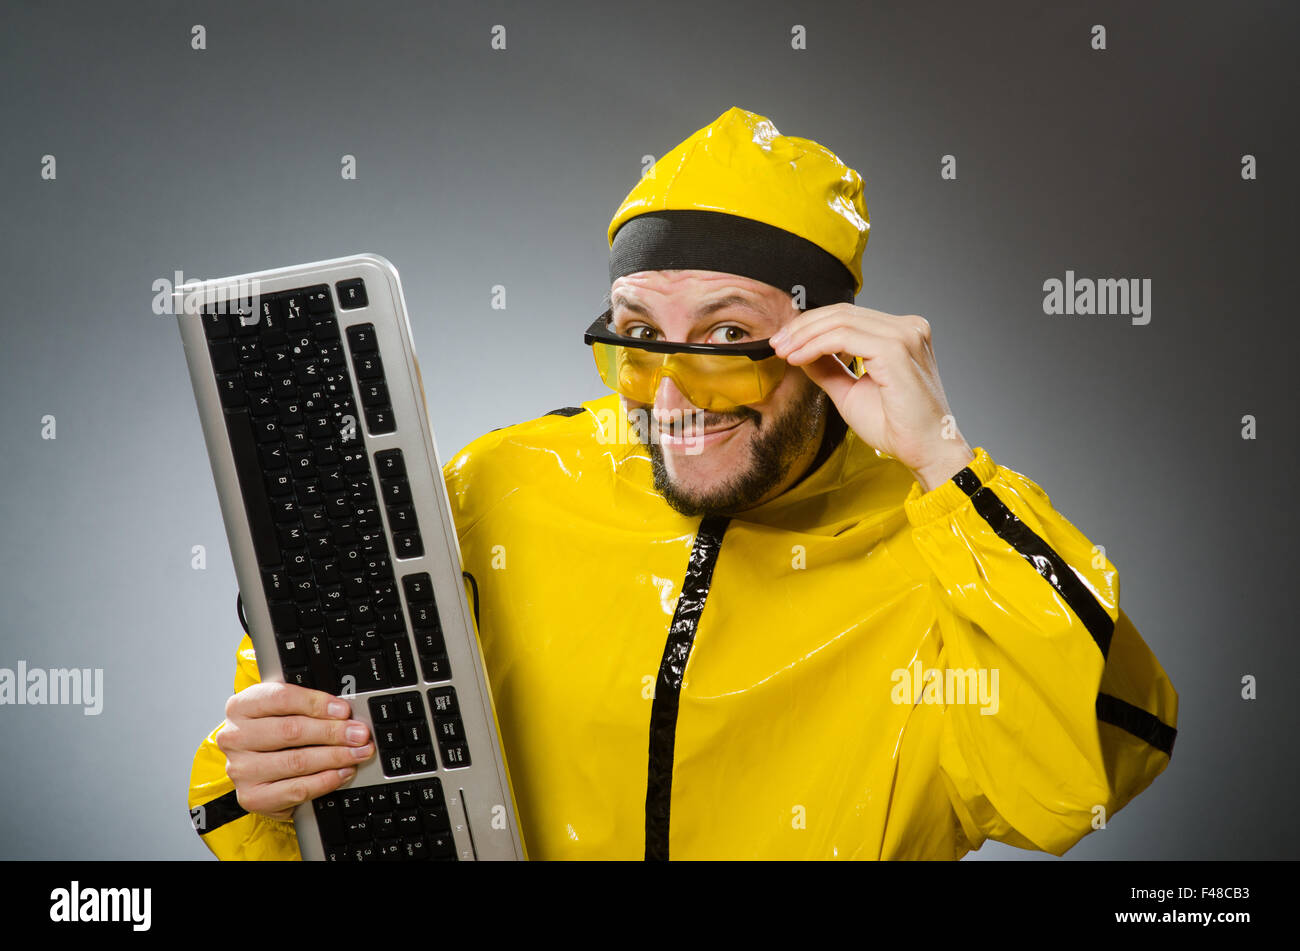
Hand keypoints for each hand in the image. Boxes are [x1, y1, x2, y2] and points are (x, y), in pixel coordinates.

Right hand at [216, 683, 373, 820]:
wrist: (254, 765)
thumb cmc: (274, 730)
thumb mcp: (283, 709)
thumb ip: (307, 705)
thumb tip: (344, 712)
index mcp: (241, 706)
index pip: (281, 699)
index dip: (317, 703)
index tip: (343, 710)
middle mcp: (235, 737)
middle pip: (291, 731)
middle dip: (333, 732)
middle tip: (359, 734)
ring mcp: (241, 769)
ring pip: (296, 761)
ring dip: (335, 757)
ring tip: (357, 753)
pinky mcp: (252, 797)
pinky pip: (296, 790)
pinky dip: (325, 781)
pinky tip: (342, 772)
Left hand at [770, 304, 973, 491]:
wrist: (925, 450)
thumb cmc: (896, 426)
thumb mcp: (850, 391)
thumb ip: (829, 368)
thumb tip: (801, 352)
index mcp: (901, 333)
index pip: (848, 316)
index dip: (811, 326)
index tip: (784, 343)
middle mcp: (907, 328)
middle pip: (842, 313)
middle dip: (802, 327)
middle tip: (776, 343)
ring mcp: (905, 335)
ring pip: (840, 321)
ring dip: (804, 336)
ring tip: (784, 352)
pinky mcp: (896, 349)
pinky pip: (844, 338)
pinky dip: (816, 346)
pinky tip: (798, 358)